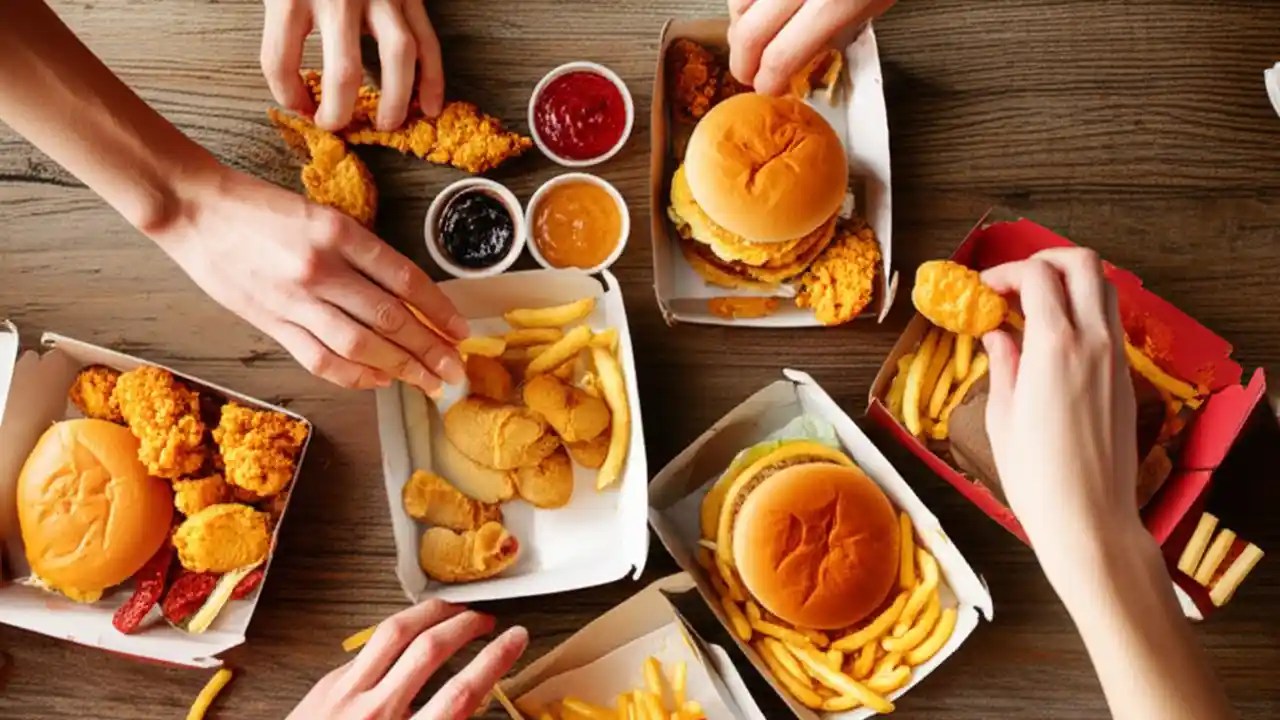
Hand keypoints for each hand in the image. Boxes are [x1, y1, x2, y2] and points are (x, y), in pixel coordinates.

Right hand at [151, 165, 467, 394]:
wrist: (195, 210)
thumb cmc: (260, 209)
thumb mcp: (322, 215)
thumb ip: (360, 253)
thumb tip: (406, 298)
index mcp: (339, 232)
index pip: (404, 278)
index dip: (438, 310)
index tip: (461, 331)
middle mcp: (321, 267)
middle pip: (390, 317)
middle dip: (429, 349)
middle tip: (454, 370)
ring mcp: (294, 299)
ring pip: (361, 344)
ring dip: (400, 368)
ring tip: (427, 382)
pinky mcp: (271, 322)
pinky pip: (321, 358)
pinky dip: (354, 375)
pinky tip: (378, 381)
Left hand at [261, 0, 443, 130]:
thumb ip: (274, 16)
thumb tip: (286, 78)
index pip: (280, 61)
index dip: (285, 95)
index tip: (297, 106)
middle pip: (343, 72)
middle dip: (340, 111)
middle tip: (336, 125)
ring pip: (398, 58)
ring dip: (395, 100)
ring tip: (387, 124)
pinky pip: (427, 42)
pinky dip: (433, 78)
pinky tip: (429, 107)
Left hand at [288, 600, 528, 719]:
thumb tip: (463, 703)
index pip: (460, 692)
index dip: (495, 660)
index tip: (516, 639)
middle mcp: (376, 714)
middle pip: (430, 649)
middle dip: (467, 625)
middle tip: (487, 620)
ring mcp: (346, 695)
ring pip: (394, 632)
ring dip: (431, 613)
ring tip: (453, 608)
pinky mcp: (326, 686)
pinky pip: (366, 648)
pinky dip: (394, 633)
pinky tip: (408, 632)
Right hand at [726, 0, 895, 94]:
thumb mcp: (873, 2)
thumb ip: (835, 28)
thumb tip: (801, 54)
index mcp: (836, 2)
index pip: (782, 55)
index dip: (768, 80)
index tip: (767, 88)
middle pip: (750, 33)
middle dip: (743, 62)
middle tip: (746, 73)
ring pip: (737, 3)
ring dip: (738, 27)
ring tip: (748, 38)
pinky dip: (743, 0)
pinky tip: (753, 7)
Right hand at [980, 249, 1140, 572]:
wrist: (1089, 517)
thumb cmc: (1034, 475)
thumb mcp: (1002, 415)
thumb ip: (1002, 362)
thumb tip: (997, 334)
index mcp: (1055, 346)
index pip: (1037, 276)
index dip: (1005, 273)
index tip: (982, 290)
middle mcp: (1093, 341)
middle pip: (1082, 264)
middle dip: (1044, 260)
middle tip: (1013, 283)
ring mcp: (1115, 357)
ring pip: (1104, 286)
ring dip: (1069, 282)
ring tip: (1034, 305)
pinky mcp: (1124, 376)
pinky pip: (1108, 320)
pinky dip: (1083, 310)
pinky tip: (1054, 338)